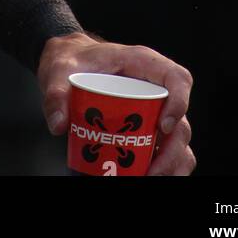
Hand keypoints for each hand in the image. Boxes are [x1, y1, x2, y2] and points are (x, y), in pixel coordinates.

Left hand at [37, 32, 195, 175]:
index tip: (163, 127)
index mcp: (143, 64)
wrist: (69, 64)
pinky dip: (164, 168)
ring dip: (172, 165)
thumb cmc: (73, 60)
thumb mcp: (60, 69)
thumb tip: (58, 123)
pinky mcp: (146, 127)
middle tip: (151, 172)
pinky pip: (165, 150)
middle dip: (172, 152)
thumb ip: (56, 92)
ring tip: (150, 178)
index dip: (179, 102)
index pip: (177, 78)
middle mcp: (155, 87)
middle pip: (181, 120)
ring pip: (178, 141)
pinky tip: (146, 176)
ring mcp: (153, 109)